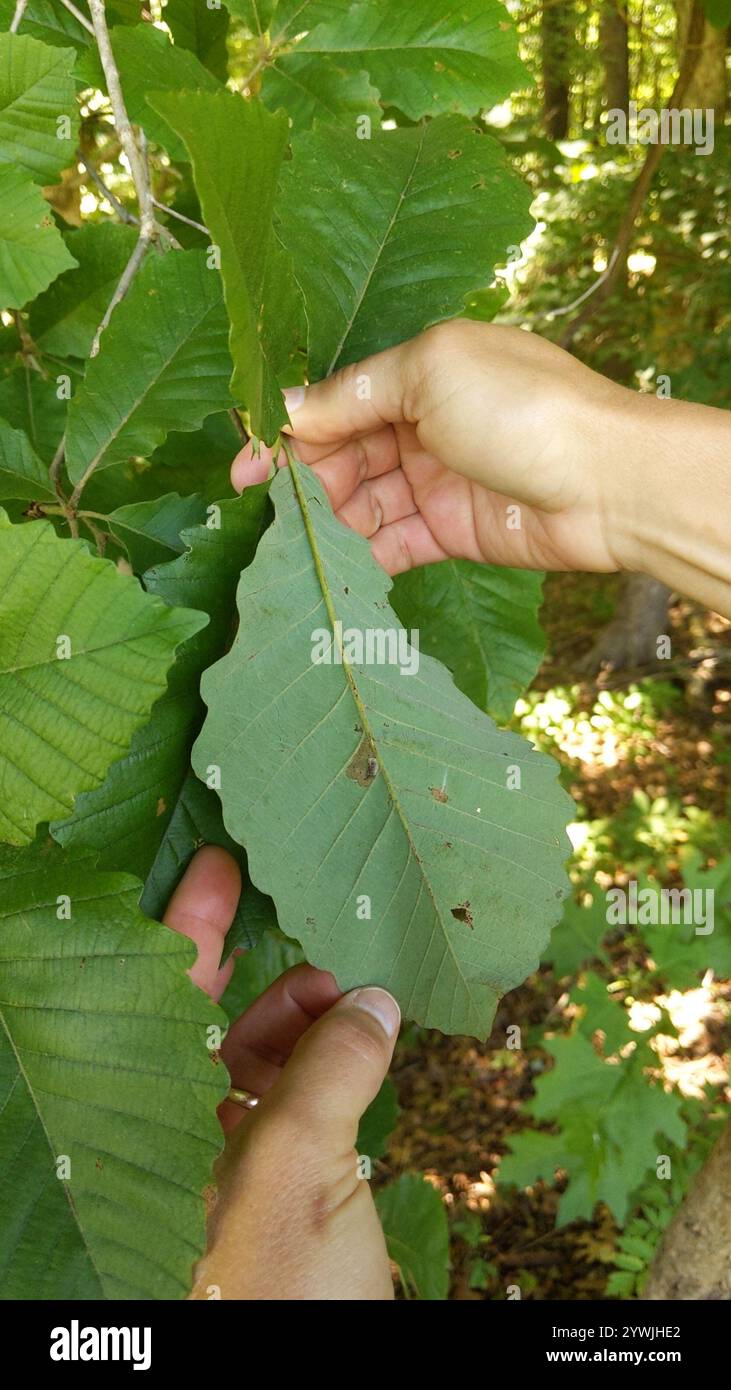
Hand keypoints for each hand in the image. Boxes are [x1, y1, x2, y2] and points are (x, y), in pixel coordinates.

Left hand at [164, 845, 399, 1299]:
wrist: (312, 1378)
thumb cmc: (273, 1298)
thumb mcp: (297, 1174)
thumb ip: (329, 1071)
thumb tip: (371, 1000)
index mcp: (145, 1130)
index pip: (155, 999)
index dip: (185, 927)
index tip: (219, 863)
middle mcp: (173, 1145)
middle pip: (202, 1027)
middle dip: (261, 976)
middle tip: (319, 945)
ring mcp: (224, 1175)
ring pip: (255, 1067)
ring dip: (306, 1024)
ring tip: (358, 1002)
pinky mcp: (274, 1200)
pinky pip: (293, 1108)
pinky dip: (329, 1071)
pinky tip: (366, 1051)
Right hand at [231, 319, 638, 574]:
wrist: (607, 480)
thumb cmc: (523, 407)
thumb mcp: (430, 373)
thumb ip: (355, 393)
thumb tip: (288, 410)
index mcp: (418, 373)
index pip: (334, 404)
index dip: (288, 436)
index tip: (245, 471)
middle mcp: (423, 424)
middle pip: (342, 456)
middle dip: (303, 484)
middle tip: (272, 516)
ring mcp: (436, 480)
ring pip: (361, 504)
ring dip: (327, 524)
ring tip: (298, 548)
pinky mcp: (450, 533)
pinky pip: (391, 546)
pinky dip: (361, 558)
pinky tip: (333, 571)